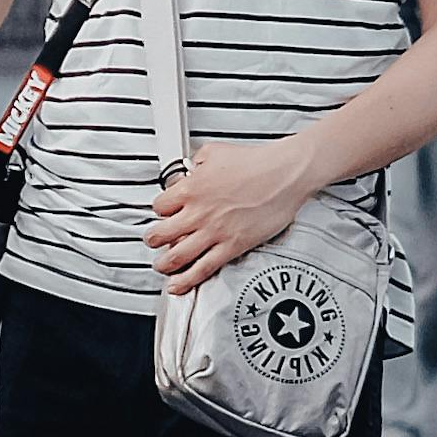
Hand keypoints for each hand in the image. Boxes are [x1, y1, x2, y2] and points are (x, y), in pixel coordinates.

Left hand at [150, 138, 320, 291]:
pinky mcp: (232, 246)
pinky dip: (187, 280)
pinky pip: (204, 268)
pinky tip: (179, 285)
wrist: (284, 174)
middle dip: (153, 240)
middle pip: (160, 234)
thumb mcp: (214, 151)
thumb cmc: (256, 162)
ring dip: (163, 264)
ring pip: (177, 256)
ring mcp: (214, 232)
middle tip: (153, 241)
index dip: (160, 211)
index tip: (164, 213)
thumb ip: (197, 163)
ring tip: (161, 265)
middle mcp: (198, 212)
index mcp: (191, 189)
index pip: (159, 206)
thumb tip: (192, 168)